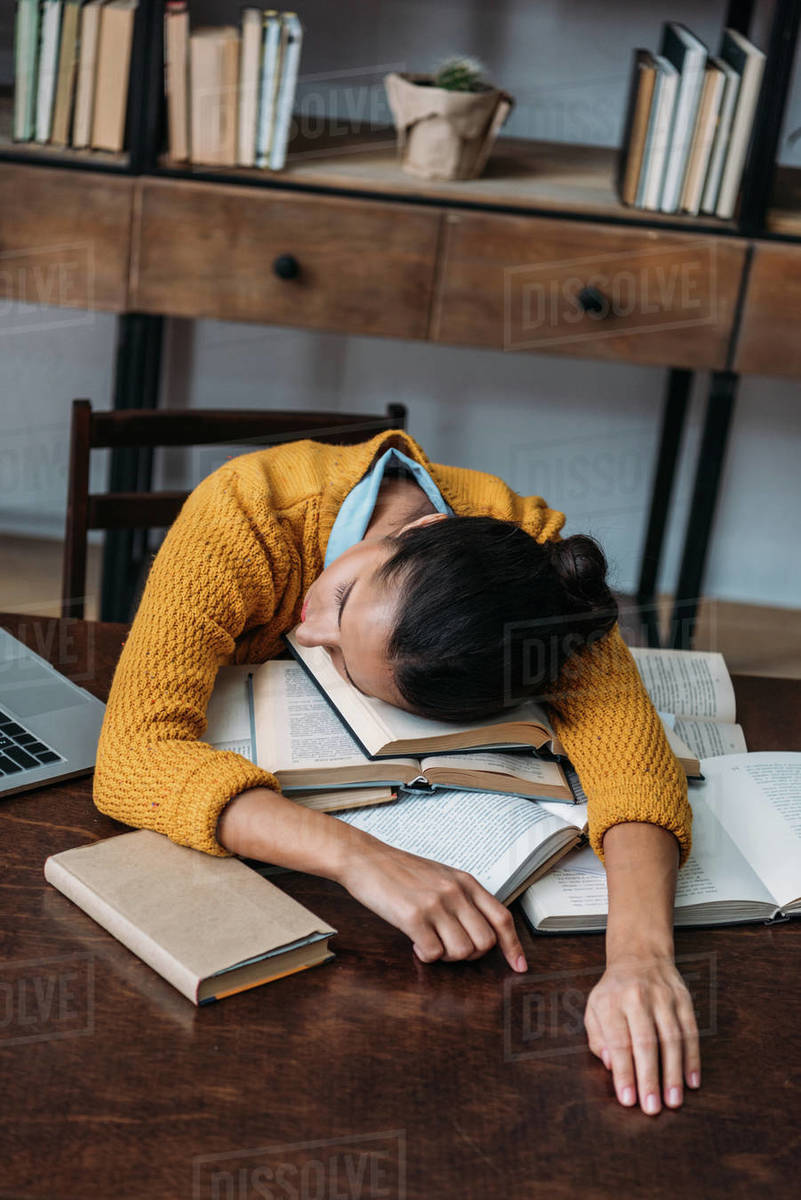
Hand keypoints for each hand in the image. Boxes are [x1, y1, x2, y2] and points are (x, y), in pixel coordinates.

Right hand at [339, 839, 527, 971]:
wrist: (365, 859)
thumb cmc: (401, 870)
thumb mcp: (441, 875)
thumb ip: (463, 898)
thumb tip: (480, 932)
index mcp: (465, 881)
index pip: (501, 918)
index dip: (513, 946)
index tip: (518, 966)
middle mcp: (455, 891)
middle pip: (484, 942)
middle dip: (470, 955)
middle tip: (449, 948)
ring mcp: (435, 903)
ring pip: (462, 952)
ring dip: (447, 957)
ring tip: (430, 943)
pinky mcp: (413, 916)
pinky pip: (434, 953)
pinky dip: (426, 956)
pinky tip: (415, 943)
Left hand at [583, 951, 700, 1114]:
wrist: (640, 955)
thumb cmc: (614, 990)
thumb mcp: (594, 1008)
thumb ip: (598, 1038)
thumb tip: (611, 1065)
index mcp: (612, 1001)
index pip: (618, 1041)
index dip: (624, 1073)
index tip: (628, 1099)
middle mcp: (638, 997)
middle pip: (646, 1042)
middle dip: (650, 1078)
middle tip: (652, 1108)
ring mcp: (664, 998)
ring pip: (672, 1039)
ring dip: (674, 1074)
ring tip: (673, 1101)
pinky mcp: (683, 999)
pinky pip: (690, 1032)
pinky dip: (692, 1058)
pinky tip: (692, 1081)